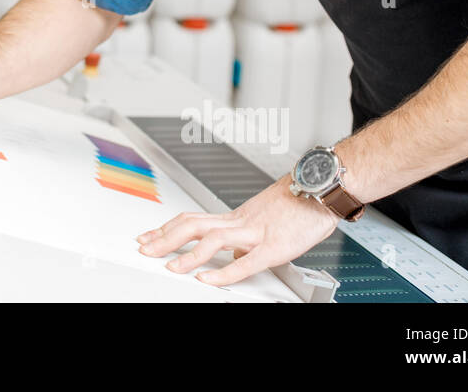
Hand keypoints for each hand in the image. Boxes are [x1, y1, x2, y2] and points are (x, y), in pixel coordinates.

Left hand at [135, 175, 339, 285]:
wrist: (323, 189)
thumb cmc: (299, 203)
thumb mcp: (264, 220)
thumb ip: (245, 237)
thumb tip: (234, 254)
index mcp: (236, 216)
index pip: (192, 219)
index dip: (166, 228)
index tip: (148, 236)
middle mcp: (240, 221)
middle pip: (193, 225)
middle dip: (164, 238)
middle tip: (143, 249)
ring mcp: (256, 232)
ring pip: (213, 240)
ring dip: (188, 255)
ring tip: (170, 267)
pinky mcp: (275, 246)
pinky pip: (246, 262)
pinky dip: (224, 272)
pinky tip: (208, 280)